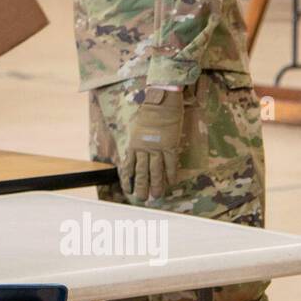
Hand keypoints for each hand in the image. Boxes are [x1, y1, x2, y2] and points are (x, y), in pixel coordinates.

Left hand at [123, 87, 183, 202]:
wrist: (160, 102)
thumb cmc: (147, 114)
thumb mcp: (135, 129)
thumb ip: (135, 143)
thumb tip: (134, 155)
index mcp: (133, 145)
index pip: (129, 167)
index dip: (128, 180)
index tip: (128, 190)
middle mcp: (144, 149)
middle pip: (142, 172)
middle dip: (141, 187)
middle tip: (142, 199)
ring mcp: (158, 148)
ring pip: (156, 171)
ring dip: (156, 185)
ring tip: (156, 196)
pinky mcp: (171, 145)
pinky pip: (171, 163)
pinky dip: (171, 174)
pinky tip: (172, 183)